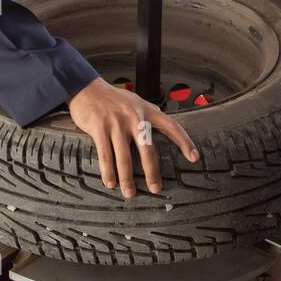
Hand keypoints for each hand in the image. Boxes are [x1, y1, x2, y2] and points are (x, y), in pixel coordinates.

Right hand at [67, 77, 200, 198]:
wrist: (86, 88)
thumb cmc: (112, 97)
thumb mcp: (135, 100)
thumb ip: (149, 111)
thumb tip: (164, 121)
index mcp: (146, 110)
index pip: (171, 126)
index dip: (184, 141)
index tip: (194, 157)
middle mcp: (134, 117)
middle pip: (147, 149)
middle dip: (152, 172)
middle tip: (155, 188)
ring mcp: (116, 123)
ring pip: (124, 157)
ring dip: (126, 178)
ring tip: (129, 192)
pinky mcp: (99, 128)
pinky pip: (105, 155)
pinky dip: (108, 172)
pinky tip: (110, 182)